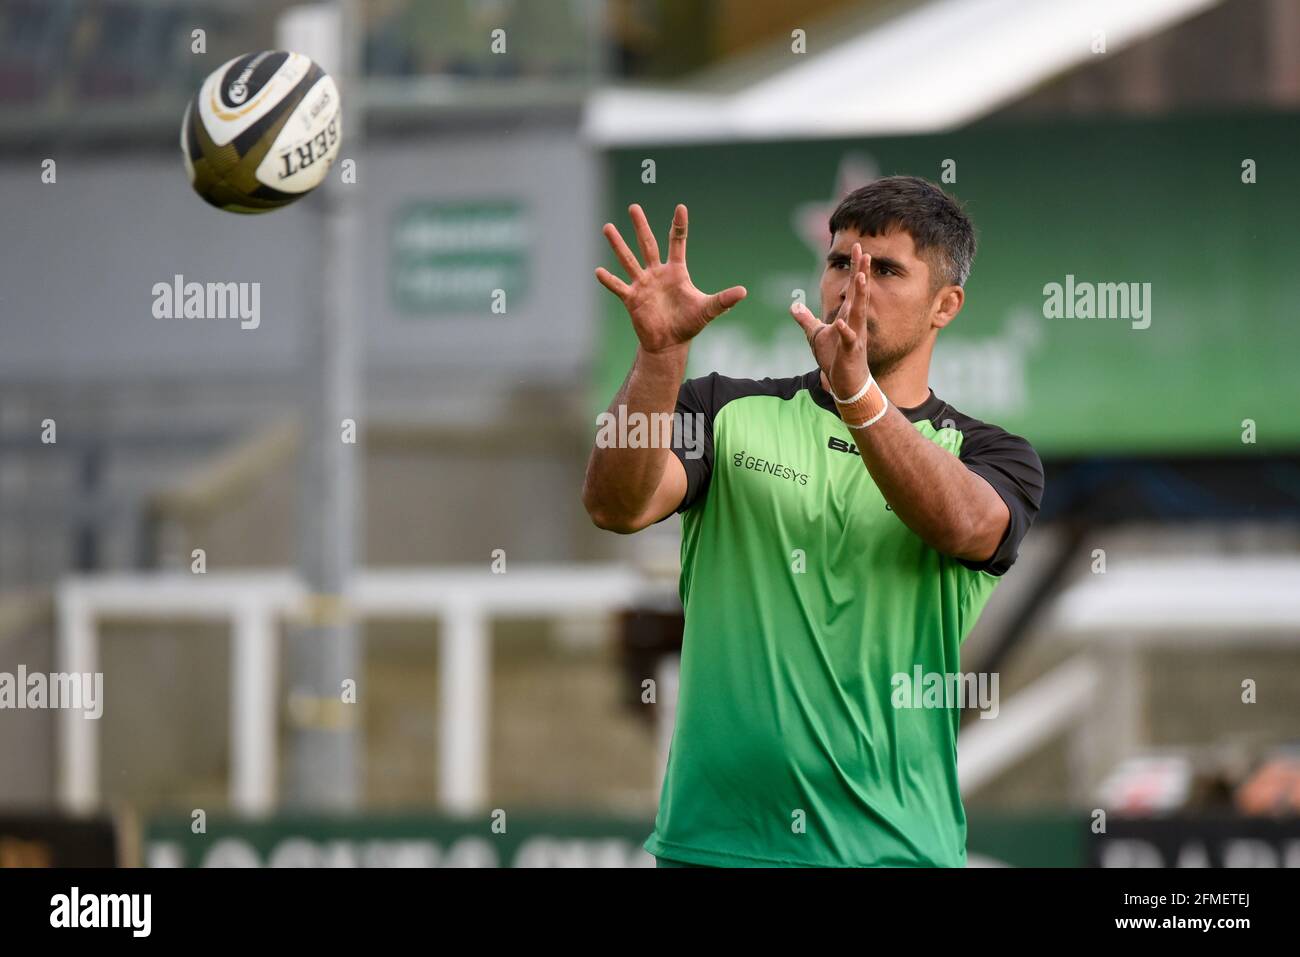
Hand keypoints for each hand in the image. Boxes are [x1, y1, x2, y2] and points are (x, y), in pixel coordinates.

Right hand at [596, 203, 746, 354]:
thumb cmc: (689, 324)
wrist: (670, 344)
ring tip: (608, 227)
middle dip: (641, 226)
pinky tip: (598, 271)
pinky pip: (618, 287)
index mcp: (676, 271)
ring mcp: (643, 284)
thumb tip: (743, 292)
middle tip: (634, 207)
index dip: (679, 225)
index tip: (681, 207)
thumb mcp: (708, 309)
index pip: (677, 242)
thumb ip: (723, 300)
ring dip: (618, 245)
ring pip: (628, 260)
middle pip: (647, 244)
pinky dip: (609, 280)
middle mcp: (657, 273)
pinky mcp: (632, 299)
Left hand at [791, 242, 871, 397]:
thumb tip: (793, 306)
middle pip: (859, 293)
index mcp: (848, 315)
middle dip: (862, 272)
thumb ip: (806, 319)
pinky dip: (846, 330)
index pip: (852, 287)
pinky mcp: (851, 351)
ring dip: (860, 295)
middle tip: (865, 252)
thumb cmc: (835, 358)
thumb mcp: (816, 335)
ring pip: (858, 311)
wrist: (846, 382)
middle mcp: (855, 321)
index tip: (859, 248)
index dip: (855, 268)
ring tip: (861, 278)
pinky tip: (842, 322)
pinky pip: (849, 339)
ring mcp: (855, 335)